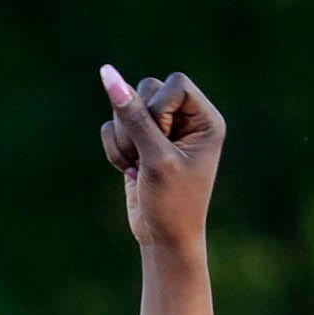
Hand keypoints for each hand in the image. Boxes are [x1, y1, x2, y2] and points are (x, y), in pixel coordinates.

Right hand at [97, 67, 224, 260]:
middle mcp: (186, 120)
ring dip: (124, 139)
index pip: (175, 84)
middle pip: (147, 89)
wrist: (163, 240)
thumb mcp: (155, 158)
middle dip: (137, 124)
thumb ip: (133, 116)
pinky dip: (115, 149)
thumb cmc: (172, 204)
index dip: (160, 108)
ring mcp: (162, 130)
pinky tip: (131, 171)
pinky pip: (114, 125)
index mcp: (206, 119)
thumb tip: (108, 74)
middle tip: (148, 157)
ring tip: (139, 167)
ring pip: (126, 106)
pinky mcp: (140, 141)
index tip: (163, 140)